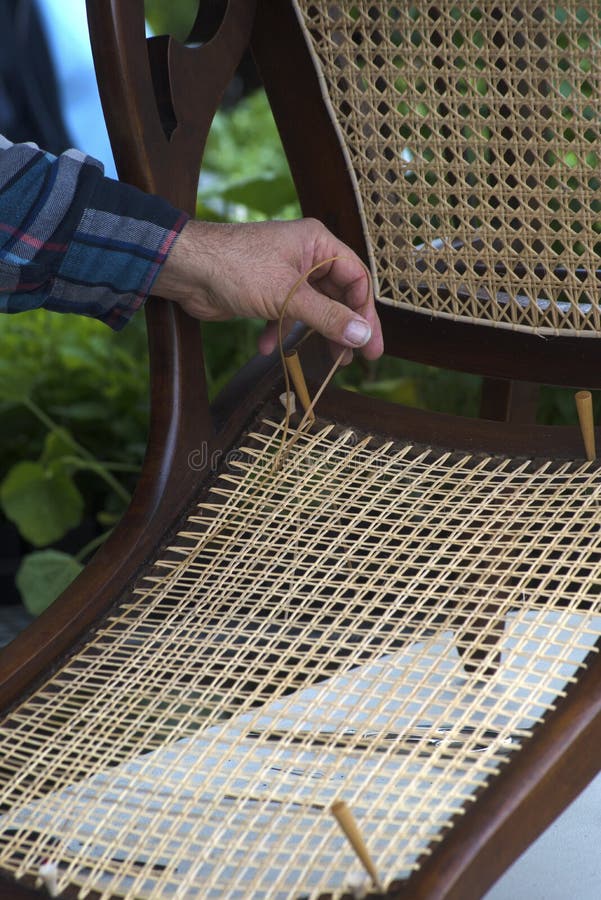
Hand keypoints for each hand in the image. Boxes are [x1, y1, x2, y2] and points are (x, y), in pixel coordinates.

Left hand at [153, 218, 382, 361]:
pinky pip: (285, 314)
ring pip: (313, 308)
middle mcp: (305, 256)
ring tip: (328, 362)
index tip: (370, 345)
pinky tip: (269, 349)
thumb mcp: (288, 295)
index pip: (356, 277)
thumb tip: (361, 336)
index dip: (365, 312)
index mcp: (317, 244)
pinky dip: (281, 332)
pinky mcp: (265, 292)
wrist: (185, 268)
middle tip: (356, 359)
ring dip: (317, 334)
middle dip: (345, 327)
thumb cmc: (237, 268)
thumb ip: (327, 317)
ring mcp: (285, 274)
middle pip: (338, 295)